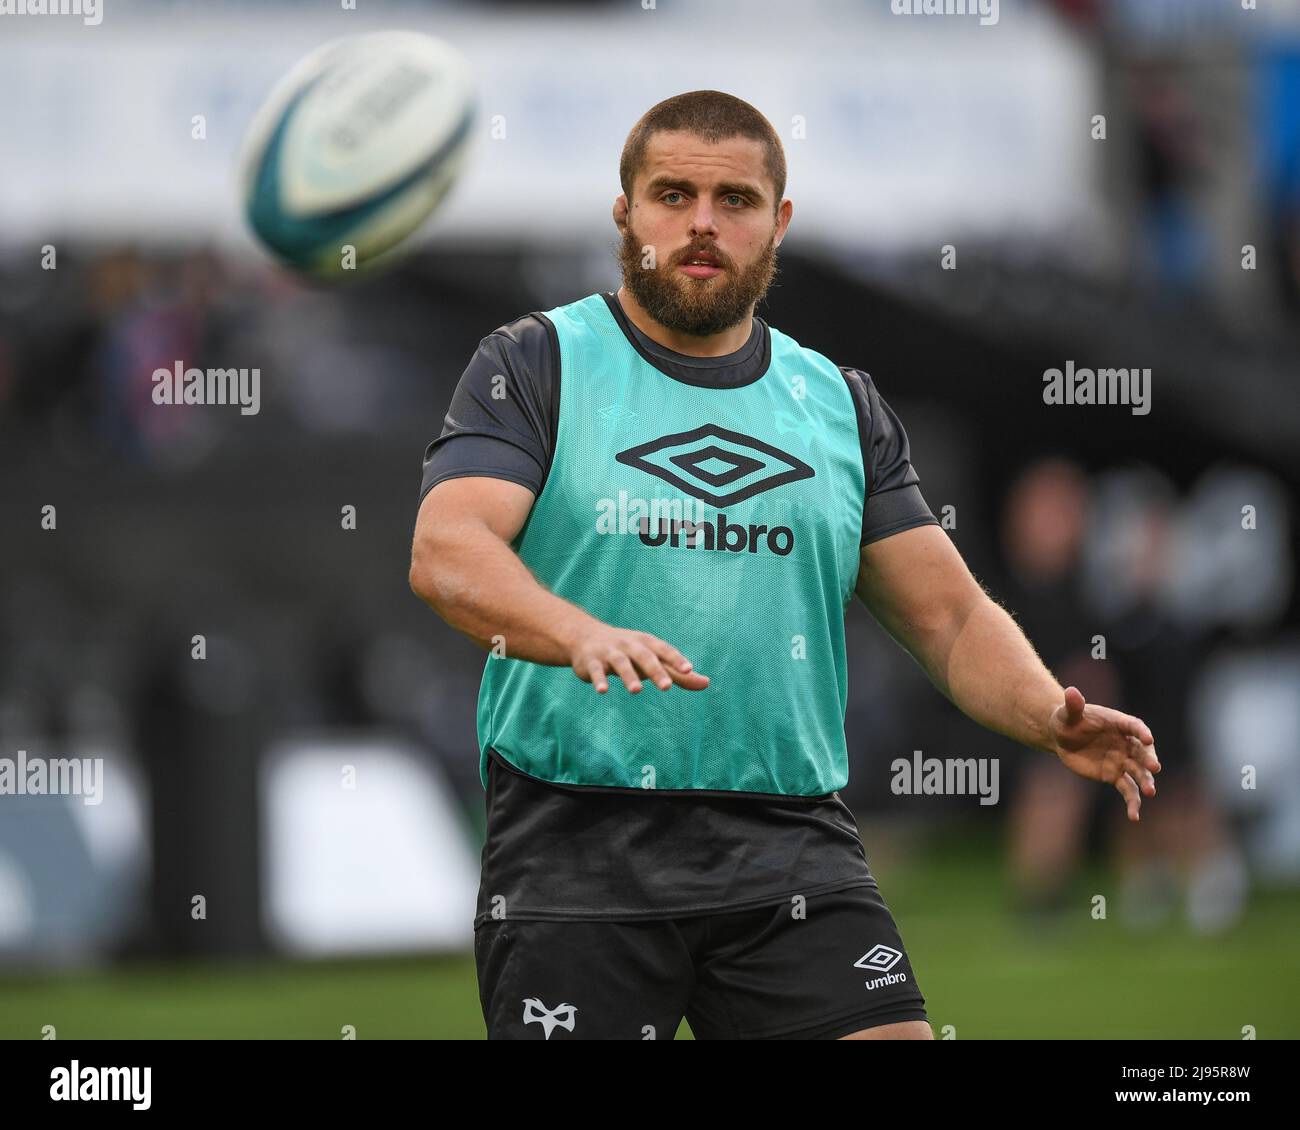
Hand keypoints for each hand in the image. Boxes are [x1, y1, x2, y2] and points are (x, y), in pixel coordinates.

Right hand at [569, 623, 709, 693]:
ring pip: (621, 663)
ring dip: (629, 676)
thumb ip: (678, 673)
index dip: (676, 659)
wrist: (586, 638)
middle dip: (656, 670)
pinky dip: (599, 679)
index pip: (664, 650)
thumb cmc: (629, 652)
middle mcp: (629, 645)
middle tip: (667, 687)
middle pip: (644, 656)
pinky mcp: (591, 662)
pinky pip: (596, 670)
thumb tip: (706, 684)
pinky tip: (602, 691)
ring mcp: (609, 652)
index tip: (689, 670)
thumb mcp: (653, 659)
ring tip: (637, 691)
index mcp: (646, 643)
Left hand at [1049, 686, 1159, 821]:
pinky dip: (1132, 802)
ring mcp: (1122, 760)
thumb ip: (1073, 705)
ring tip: (1150, 792)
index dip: (1141, 732)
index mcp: (1118, 723)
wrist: (1063, 738)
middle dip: (1149, 759)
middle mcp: (1126, 742)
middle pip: (1142, 751)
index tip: (1148, 738)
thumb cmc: (1067, 720)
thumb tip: (1070, 692)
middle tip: (1155, 768)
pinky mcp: (1115, 775)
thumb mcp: (1068, 712)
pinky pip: (1127, 790)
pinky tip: (1134, 816)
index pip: (1134, 726)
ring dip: (1145, 782)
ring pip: (1138, 773)